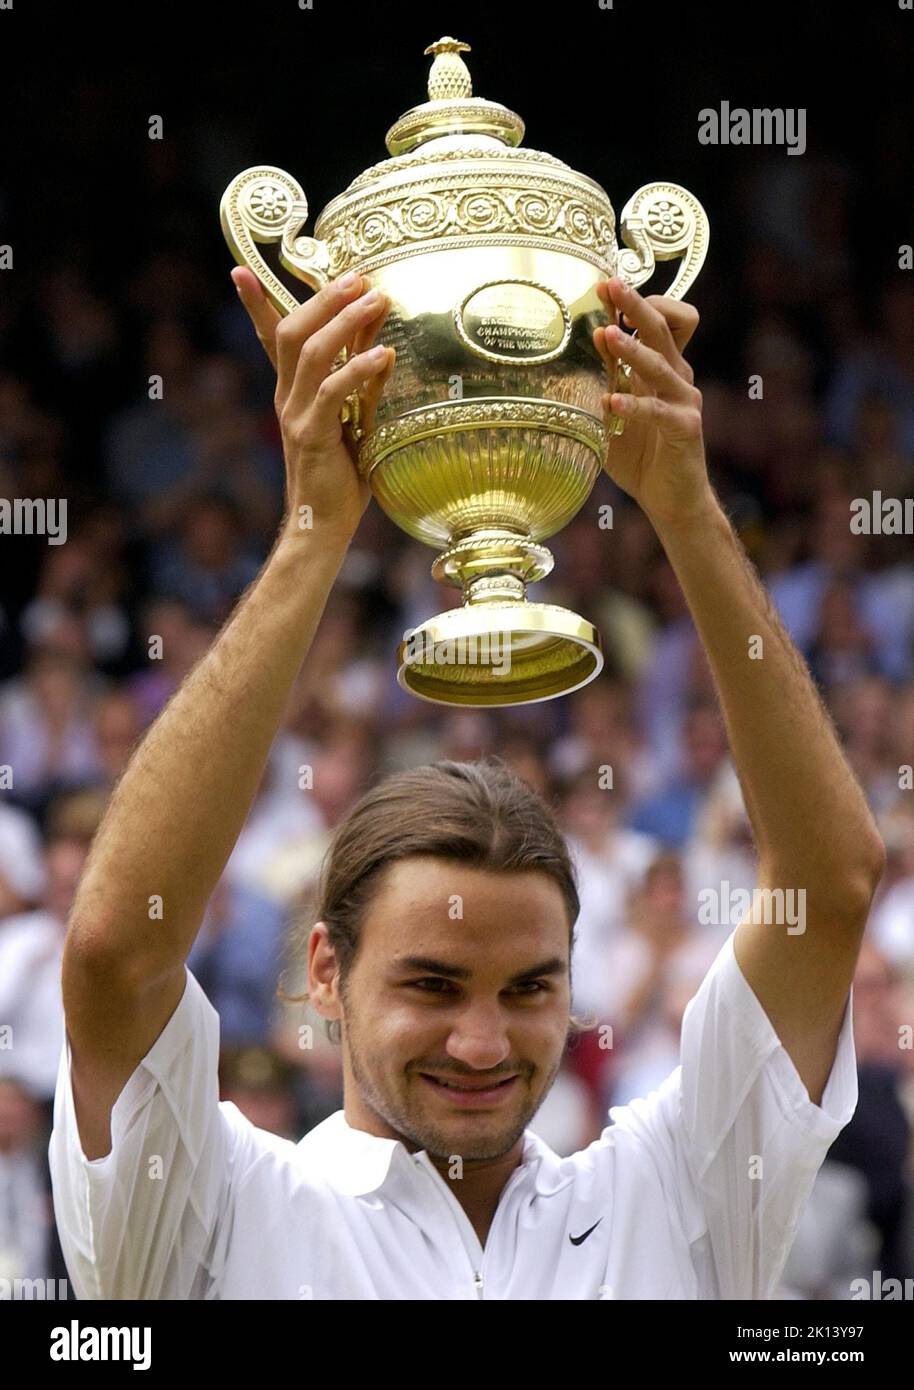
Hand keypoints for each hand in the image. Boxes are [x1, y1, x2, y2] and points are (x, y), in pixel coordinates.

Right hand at [232, 267, 395, 543]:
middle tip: (358, 276)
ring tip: (376, 300)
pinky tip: (383, 354)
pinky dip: (358, 369)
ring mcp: (295, 415)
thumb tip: (383, 346)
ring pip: (310, 352)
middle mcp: (287, 398)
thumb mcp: (356, 422)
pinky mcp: (311, 435)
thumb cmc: (341, 479)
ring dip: (344, 321)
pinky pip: (331, 391)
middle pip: (292, 332)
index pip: (272, 339)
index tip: (241, 271)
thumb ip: (363, 386)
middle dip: (324, 298)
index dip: (256, 305)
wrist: (321, 526)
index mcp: (291, 393)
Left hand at [593, 277, 714, 529]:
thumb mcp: (613, 413)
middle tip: (610, 286)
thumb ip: (603, 382)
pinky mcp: (685, 428)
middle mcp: (677, 376)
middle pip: (662, 327)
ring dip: (632, 348)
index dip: (636, 301)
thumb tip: (579, 347)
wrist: (671, 498)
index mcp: (661, 368)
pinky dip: (634, 405)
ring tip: (606, 337)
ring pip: (660, 363)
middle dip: (635, 304)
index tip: (604, 286)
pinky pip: (658, 411)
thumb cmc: (640, 455)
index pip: (660, 319)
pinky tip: (611, 403)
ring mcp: (684, 400)